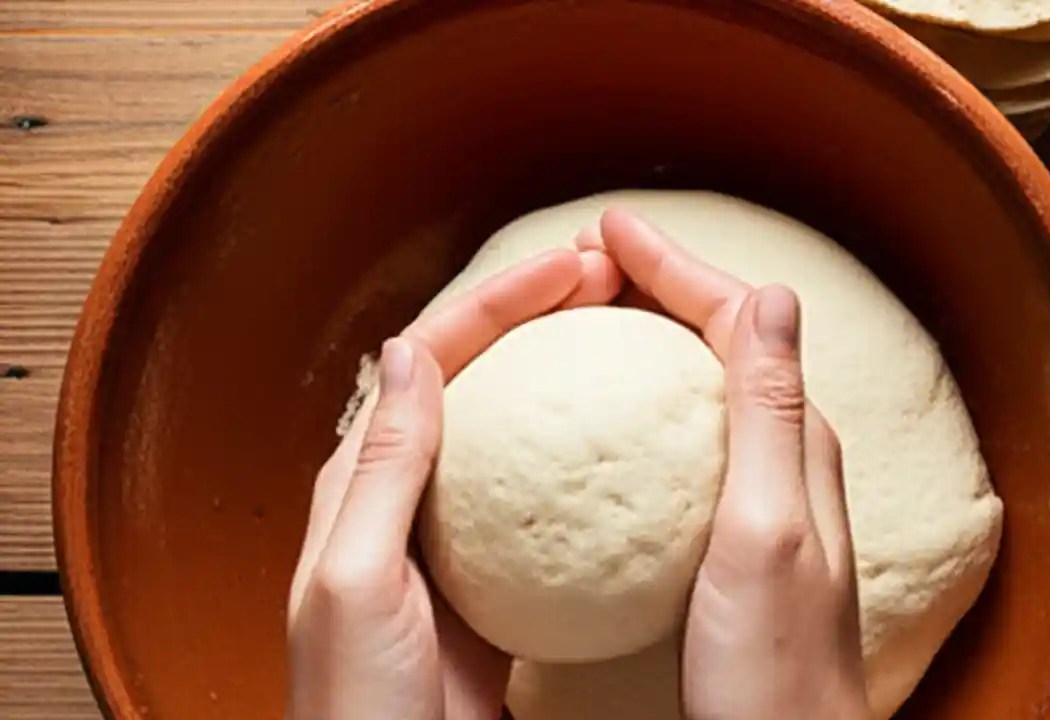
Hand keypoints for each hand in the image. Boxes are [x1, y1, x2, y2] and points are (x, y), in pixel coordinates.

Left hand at [287, 248, 621, 719]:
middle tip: (611, 282)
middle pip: (477, 373)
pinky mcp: (495, 576)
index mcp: (363, 479)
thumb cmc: (358, 702)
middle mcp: (406, 491)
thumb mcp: (360, 582)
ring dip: (564, 371)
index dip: (500, 300)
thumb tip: (414, 353)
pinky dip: (581, 456)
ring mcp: (454, 532)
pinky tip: (626, 454)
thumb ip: (384, 470)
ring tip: (626, 339)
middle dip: (539, 314)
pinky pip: (541, 496)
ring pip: (514, 424)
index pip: (432, 356)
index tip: (574, 269)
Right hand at [597, 210, 872, 719]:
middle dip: (664, 285)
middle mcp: (788, 457)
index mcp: (796, 442)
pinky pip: (693, 437)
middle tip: (590, 258)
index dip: (676, 266)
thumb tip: (774, 294)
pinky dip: (651, 401)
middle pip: (726, 338)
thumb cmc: (773, 667)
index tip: (608, 231)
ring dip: (658, 333)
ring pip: (709, 382)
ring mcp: (764, 497)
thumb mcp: (764, 534)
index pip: (739, 320)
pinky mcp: (737, 535)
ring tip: (594, 312)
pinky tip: (609, 424)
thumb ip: (769, 415)